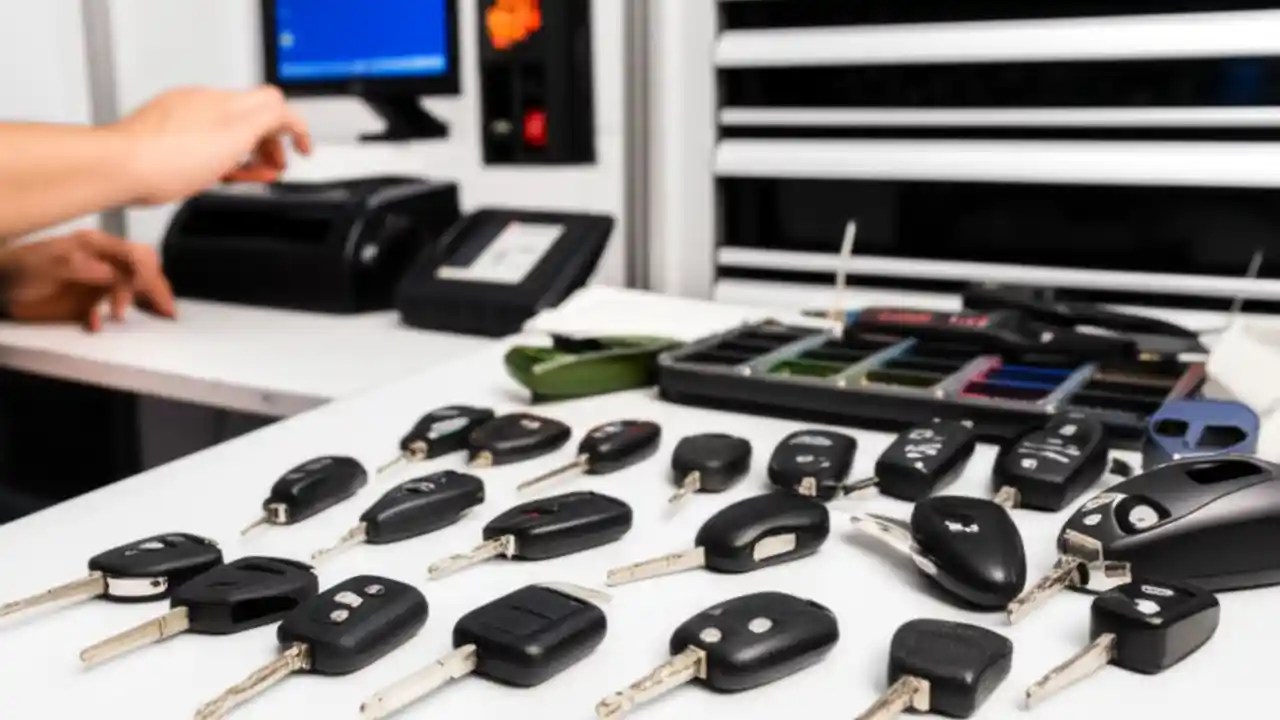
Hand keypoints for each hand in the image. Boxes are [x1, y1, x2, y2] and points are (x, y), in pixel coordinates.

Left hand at [0, 230, 176, 331]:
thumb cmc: (20, 269)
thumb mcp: (50, 263)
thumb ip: (82, 265)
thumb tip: (113, 273)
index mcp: (97, 246)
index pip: (138, 255)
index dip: (150, 273)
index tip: (150, 293)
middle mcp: (103, 261)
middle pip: (143, 271)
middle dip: (157, 289)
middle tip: (166, 311)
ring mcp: (97, 280)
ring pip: (133, 289)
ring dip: (136, 303)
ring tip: (122, 318)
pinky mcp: (87, 300)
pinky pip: (109, 308)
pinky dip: (106, 318)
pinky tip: (94, 324)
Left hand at [112, 85, 312, 204]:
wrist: (118, 168)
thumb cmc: (168, 159)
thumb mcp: (236, 137)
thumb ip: (269, 121)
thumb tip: (289, 117)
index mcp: (225, 102)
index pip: (275, 104)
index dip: (294, 128)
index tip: (302, 149)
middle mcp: (203, 103)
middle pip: (252, 118)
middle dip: (270, 143)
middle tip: (274, 166)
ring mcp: (182, 117)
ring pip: (227, 131)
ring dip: (245, 152)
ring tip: (248, 175)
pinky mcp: (164, 134)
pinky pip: (203, 141)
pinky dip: (218, 156)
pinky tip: (214, 174)